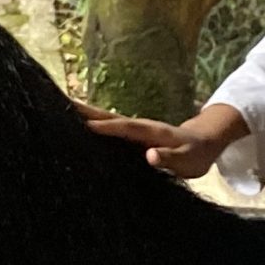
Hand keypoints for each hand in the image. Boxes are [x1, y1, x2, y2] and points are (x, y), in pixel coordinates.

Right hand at [79, 100, 248, 179]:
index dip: (106, 127)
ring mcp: (134, 130)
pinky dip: (93, 123)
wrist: (203, 143)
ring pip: (107, 119)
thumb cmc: (195, 155)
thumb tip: (149, 155)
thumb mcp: (187, 161)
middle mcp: (139, 126)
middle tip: (61, 104)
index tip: (84, 125)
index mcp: (151, 132)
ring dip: (86, 115)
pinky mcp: (131, 135)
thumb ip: (169, 159)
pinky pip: (109, 127)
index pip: (126, 128)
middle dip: (87, 112)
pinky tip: (78, 125)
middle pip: (110, 117)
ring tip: (62, 109)